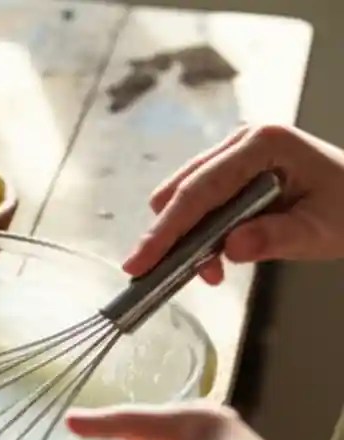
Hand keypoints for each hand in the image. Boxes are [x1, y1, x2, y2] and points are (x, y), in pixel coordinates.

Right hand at [125, 124, 343, 284]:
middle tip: (162, 275)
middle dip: (170, 236)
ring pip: (185, 196)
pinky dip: (198, 233)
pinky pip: (200, 202)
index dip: (167, 229)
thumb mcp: (321, 231)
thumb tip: (228, 248)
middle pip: (183, 189)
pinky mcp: (231, 171)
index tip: (140, 262)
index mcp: (265, 145)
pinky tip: (215, 256)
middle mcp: (242, 142)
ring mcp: (234, 154)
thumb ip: (276, 238)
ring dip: (186, 238)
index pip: (201, 189)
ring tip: (209, 270)